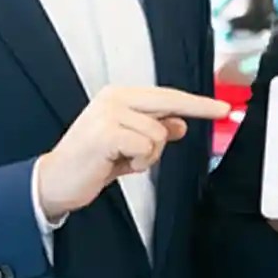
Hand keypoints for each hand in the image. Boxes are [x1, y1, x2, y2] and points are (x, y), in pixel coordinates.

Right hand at [37, 86, 230, 220]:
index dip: (196, 102)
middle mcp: (114, 98)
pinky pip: (146, 147)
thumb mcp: (128, 145)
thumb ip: (153, 131)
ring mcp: (109, 113)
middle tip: (223, 111)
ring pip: (159, 133)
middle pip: (169, 102)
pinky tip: (116, 164)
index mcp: (118, 97)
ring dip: (149, 155)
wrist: (55, 181)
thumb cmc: (90, 162)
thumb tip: (179, 124)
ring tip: (123, 160)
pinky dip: (139, 161)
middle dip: (198, 109)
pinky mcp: (106, 132)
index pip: (166, 96)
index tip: (222, 107)